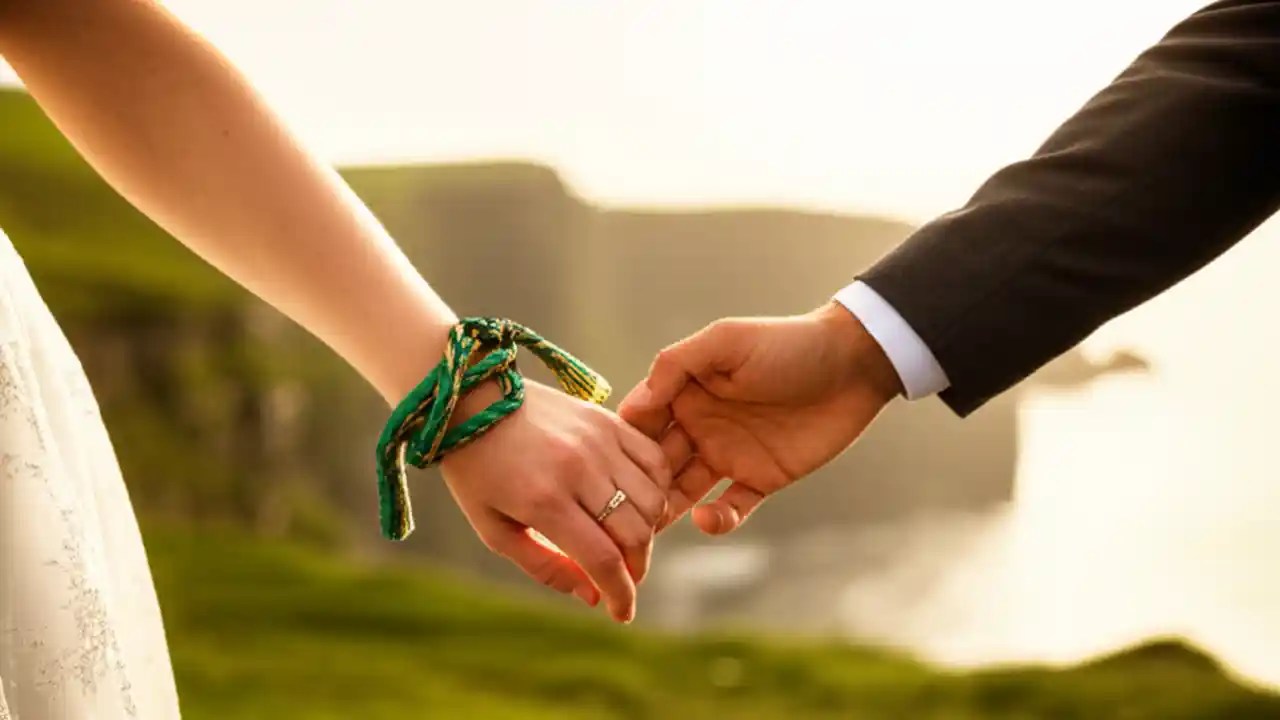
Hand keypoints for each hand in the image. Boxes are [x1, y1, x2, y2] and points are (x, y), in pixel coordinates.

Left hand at [440, 380, 669, 622]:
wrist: (472, 401)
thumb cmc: (477, 471)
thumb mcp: (494, 530)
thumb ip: (545, 567)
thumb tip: (593, 597)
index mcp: (544, 501)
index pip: (603, 559)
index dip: (621, 594)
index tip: (622, 613)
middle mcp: (578, 469)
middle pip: (635, 533)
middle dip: (636, 568)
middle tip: (622, 577)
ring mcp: (598, 441)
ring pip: (652, 500)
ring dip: (648, 532)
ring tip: (628, 540)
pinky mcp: (608, 420)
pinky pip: (655, 460)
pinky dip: (657, 489)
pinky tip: (639, 503)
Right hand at [618, 302, 900, 535]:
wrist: (854, 364)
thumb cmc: (788, 344)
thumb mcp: (726, 341)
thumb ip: (677, 363)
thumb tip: (634, 403)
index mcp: (684, 392)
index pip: (640, 424)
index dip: (621, 447)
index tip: (602, 469)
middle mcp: (699, 426)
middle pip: (655, 465)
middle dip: (634, 490)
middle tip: (616, 516)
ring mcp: (729, 455)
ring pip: (684, 492)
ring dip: (665, 512)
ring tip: (649, 532)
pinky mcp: (761, 479)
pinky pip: (731, 508)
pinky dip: (716, 519)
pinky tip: (706, 519)